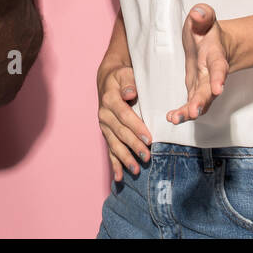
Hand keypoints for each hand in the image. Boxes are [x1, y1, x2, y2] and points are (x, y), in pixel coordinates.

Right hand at [97, 60, 151, 181]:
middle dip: (133, 146)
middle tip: (147, 157)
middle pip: (120, 133)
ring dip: (124, 158)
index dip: (136, 127)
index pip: (124, 115)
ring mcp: (104, 126)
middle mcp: (104, 114)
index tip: (148, 138)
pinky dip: (115, 164)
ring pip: (114, 144)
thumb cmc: (122, 77)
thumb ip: (128, 82)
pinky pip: (110, 150)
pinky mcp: (107, 134)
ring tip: (135, 170)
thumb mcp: (125, 74)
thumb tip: (130, 93)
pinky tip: (119, 178)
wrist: (108, 81)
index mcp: (110, 99)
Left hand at [166, 3, 234, 124]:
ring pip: (200, 102)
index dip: (219, 77)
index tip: (218, 88)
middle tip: (194, 112)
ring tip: (176, 119)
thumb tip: (197, 13)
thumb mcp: (205, 17)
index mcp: (215, 55)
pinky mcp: (196, 91)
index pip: (219, 66)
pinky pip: (191, 105)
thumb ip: (203, 14)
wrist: (215, 44)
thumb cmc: (207, 30)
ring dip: (190, 112)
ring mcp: (204, 85)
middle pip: (208, 90)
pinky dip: (182, 113)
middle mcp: (211, 74)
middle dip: (202, 101)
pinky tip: (171, 118)